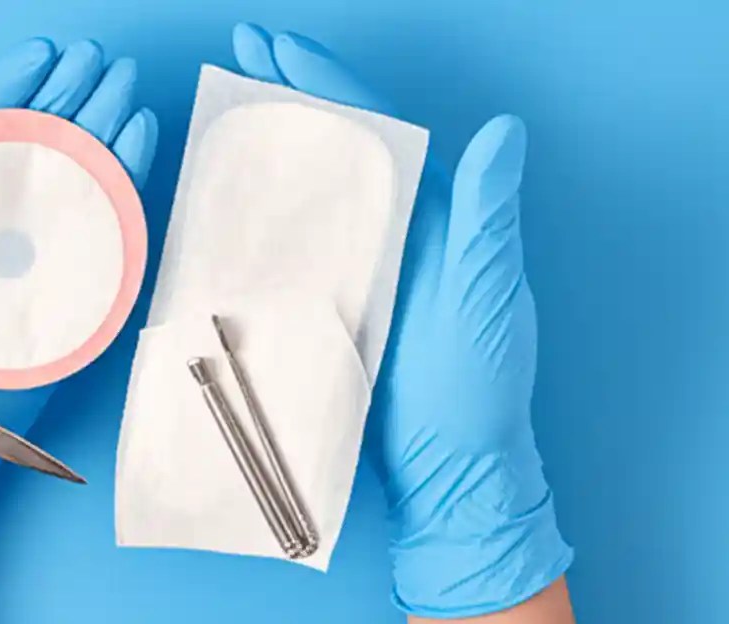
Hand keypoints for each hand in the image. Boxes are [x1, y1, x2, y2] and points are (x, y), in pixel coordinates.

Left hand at [0, 39, 158, 593]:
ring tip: (128, 95)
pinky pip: (96, 263)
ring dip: (101, 146)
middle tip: (102, 62)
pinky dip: (121, 213)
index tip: (39, 56)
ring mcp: (20, 288)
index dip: (3, 96)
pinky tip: (138, 163)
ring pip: (68, 203)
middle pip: (27, 163)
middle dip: (66, 106)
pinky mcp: (55, 328)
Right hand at [232, 23, 570, 616]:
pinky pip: (295, 255)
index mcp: (432, 217)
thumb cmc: (478, 388)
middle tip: (240, 55)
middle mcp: (394, 235)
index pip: (375, 131)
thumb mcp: (486, 296)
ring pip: (311, 197)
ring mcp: (361, 272)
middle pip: (336, 150)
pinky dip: (265, 223)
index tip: (275, 45)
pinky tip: (228, 209)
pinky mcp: (334, 311)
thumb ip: (486, 215)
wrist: (449, 473)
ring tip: (226, 116)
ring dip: (272, 152)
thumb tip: (502, 129)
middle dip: (288, 98)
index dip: (325, 82)